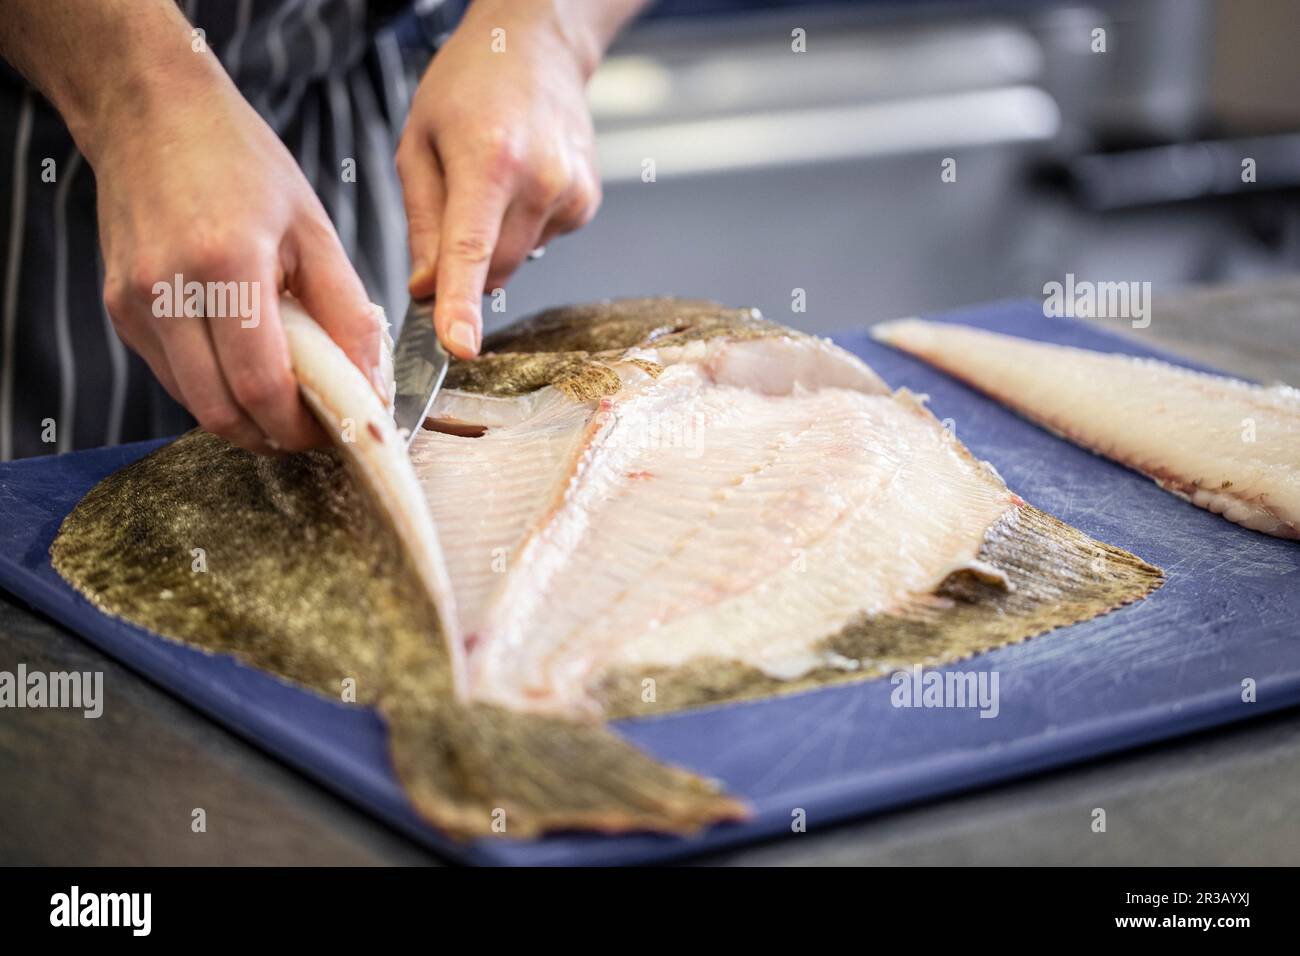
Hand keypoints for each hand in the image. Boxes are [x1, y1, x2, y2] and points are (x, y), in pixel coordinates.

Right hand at [90, 61, 381, 452]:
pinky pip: (173, 377)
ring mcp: (135, 303)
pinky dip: (215, 388)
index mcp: (226, 264)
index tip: (334, 432)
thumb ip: (347, 313)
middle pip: (222, 411)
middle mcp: (168, 290)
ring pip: (194, 403)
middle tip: (313, 426)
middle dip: (273, 435)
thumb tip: (371, 387)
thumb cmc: (242, 163)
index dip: (300, 427)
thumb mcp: (314, 229)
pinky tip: (244, 365)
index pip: (262, 385)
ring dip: (244, 418)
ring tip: (286, 399)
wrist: (152, 115)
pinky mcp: (120, 310)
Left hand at [396, 0, 604, 358]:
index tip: (458, 347)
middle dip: (464, 265)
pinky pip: (540, 244)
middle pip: (494, 269)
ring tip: (492, 178)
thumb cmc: (469, 86)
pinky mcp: (586, 204)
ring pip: (518, 262)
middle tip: (451, 208)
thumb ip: (423, 223)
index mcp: (489, 159)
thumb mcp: (419, 143)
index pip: (471, 249)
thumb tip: (427, 289)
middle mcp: (539, 180)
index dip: (461, 305)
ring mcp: (571, 194)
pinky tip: (520, 183)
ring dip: (494, 241)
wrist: (537, 47)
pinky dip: (521, 228)